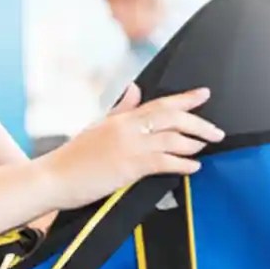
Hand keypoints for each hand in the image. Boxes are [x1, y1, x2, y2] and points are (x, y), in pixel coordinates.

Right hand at [39, 83, 223, 209]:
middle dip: (199, 122)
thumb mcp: (96, 126)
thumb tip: (134, 90)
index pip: (160, 103)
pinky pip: (164, 161)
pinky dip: (183, 163)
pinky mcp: (129, 167)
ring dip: (194, 143)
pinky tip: (194, 166)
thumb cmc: (73, 159)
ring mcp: (129, 146)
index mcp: (120, 118)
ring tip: (205, 147)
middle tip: (217, 131)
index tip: (204, 93)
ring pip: (172, 138)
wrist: (52, 178)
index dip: (185, 98)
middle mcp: (127, 128)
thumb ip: (120, 110)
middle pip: (172, 118)